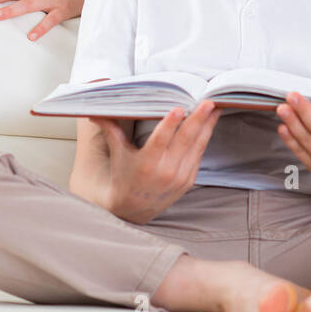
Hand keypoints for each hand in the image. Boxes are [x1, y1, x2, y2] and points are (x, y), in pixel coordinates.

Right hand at [90, 103, 221, 223]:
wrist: (133, 210)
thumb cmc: (123, 177)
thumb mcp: (118, 154)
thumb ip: (111, 130)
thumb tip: (95, 111)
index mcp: (146, 163)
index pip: (160, 140)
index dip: (170, 124)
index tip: (179, 108)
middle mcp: (165, 171)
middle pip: (185, 140)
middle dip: (199, 119)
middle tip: (208, 101)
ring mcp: (180, 176)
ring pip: (197, 146)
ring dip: (208, 125)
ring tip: (216, 107)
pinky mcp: (189, 180)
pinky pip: (199, 154)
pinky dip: (205, 138)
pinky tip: (210, 124)